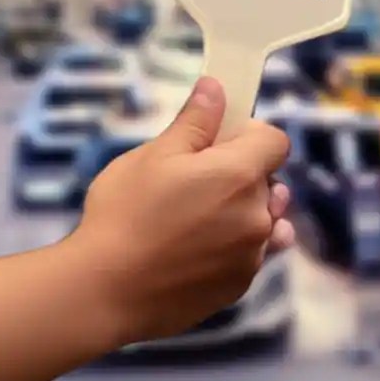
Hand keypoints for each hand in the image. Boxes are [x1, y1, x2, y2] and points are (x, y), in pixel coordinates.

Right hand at [66, 77, 294, 346]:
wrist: (104, 292)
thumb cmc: (124, 215)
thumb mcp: (153, 156)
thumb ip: (195, 121)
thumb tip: (217, 87)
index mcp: (241, 176)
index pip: (276, 141)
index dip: (250, 135)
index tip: (217, 142)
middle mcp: (258, 216)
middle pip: (268, 182)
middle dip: (242, 176)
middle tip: (194, 184)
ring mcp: (252, 256)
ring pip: (263, 222)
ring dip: (243, 215)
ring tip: (199, 219)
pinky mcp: (239, 287)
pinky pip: (249, 256)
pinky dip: (232, 249)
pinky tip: (193, 252)